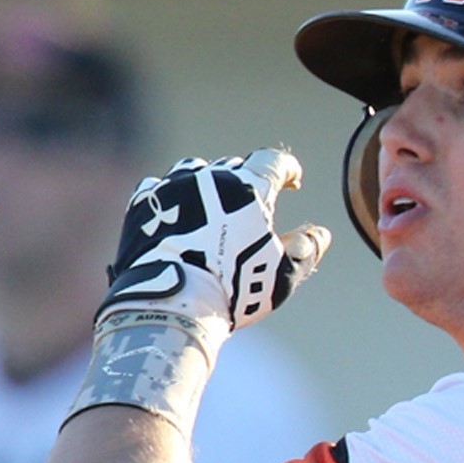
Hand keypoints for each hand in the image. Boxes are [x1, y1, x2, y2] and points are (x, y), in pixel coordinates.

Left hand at [103, 149, 330, 332]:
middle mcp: (209, 177)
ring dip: (207, 183)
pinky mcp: (144, 203)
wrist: (170, 301)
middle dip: (247, 182)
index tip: (293, 181)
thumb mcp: (283, 273)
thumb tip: (319, 233)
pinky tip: (178, 215)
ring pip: (195, 171)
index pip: (275, 161)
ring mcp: (172, 186)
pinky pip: (161, 187)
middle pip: (235, 167)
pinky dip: (174, 197)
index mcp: (249, 187)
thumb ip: (307, 249)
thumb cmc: (234, 287)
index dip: (288, 169)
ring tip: (211, 206)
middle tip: (252, 206)